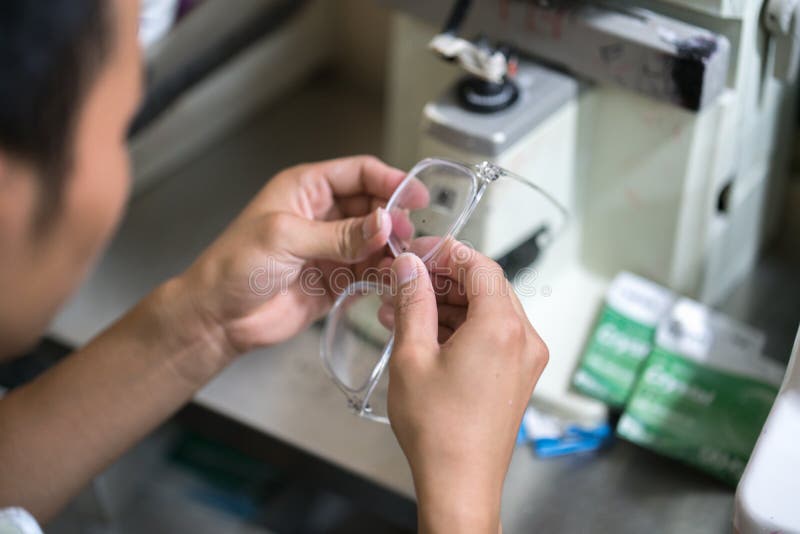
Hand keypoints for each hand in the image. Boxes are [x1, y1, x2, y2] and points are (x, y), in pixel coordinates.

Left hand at [174, 155, 404, 358]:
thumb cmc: (234, 266)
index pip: (358, 173)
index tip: (416, 195)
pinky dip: (383, 274)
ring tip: (406, 258)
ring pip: (374, 240)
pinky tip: (391, 278)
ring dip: (391, 248)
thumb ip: (339, 234)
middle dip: (393, 217)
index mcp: (306, 189)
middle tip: (409, 234)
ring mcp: (330, 248)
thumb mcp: (286, 237)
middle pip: (372, 206)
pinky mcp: (335, 279)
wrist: (219, 318)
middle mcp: (321, 215)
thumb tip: (384, 223)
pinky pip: (368, 271)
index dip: (389, 180)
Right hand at [386, 243, 548, 533]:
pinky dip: (461, 327)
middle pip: (486, 286)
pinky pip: (492, 335)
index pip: (480, 266)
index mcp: (501, 326)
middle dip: (443, 278)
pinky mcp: (518, 375)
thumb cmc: (439, 429)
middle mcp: (523, 338)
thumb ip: (414, 301)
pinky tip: (424, 333)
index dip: (446, 252)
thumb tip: (410, 267)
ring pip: (487, 311)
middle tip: (407, 279)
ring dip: (448, 305)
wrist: (460, 482)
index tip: (419, 252)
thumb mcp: (413, 355)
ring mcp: (525, 358)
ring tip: (403, 310)